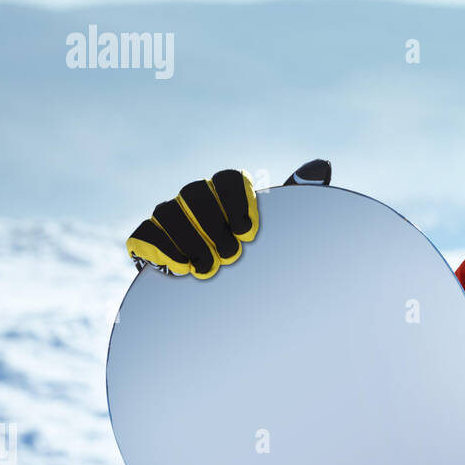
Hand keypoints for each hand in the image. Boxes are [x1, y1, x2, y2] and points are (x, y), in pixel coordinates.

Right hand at [126, 159, 329, 278]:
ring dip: (189, 239)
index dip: (236, 202)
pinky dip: (160, 248)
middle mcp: (194, 199)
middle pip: (195, 192)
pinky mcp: (146, 242)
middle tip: (232, 256)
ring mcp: (168, 218)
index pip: (226, 179)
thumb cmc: (258, 258)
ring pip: (167, 211)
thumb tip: (322, 164)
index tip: (249, 233)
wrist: (231, 300)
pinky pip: (143, 235)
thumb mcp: (282, 228)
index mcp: (226, 192)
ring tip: (209, 269)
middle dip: (213, 224)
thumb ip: (300, 196)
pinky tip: (182, 269)